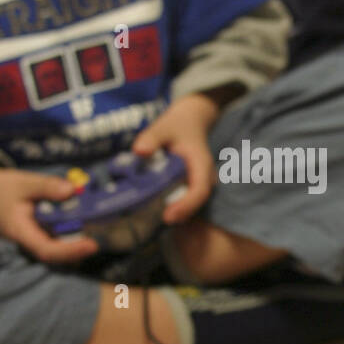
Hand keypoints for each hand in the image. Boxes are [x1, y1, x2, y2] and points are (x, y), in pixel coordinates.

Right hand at [0, 164, 99, 263]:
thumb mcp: (23, 183)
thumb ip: (47, 187)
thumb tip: (73, 190)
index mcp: (20, 232)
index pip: (46, 251)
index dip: (70, 251)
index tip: (92, 245)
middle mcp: (26, 241)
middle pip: (55, 254)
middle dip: (78, 249)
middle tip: (100, 236)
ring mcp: (31, 240)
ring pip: (56, 248)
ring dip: (75, 240)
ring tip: (95, 227)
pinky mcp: (35, 234)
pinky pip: (54, 239)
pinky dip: (68, 232)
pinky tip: (81, 220)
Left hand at [131, 93, 219, 222]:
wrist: (191, 121)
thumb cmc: (177, 124)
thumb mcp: (163, 126)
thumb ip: (152, 137)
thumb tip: (139, 151)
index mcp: (201, 164)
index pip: (200, 190)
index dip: (186, 205)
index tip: (168, 216)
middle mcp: (204, 178)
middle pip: (196, 203)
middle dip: (180, 214)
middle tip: (158, 222)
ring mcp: (198, 184)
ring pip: (191, 205)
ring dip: (175, 213)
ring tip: (153, 221)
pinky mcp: (190, 187)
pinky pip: (184, 201)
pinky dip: (172, 207)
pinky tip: (153, 212)